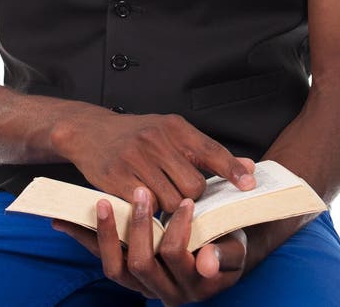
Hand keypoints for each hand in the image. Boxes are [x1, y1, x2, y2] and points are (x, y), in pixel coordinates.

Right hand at [52, 109, 256, 212]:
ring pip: (171, 201)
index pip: (211, 150)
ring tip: (165, 202)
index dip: (232, 170)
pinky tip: (148, 206)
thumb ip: (207, 152)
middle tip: (184, 197)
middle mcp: (156, 140)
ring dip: (172, 209)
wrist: (90, 131)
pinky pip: (146, 207)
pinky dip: (151, 212)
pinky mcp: (116, 178)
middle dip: (193, 198)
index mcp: (173, 127)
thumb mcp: (171, 132)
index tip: (249, 186)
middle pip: (194, 185)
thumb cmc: (137, 134)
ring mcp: (135, 159)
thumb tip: (249, 167)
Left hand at [52, 185, 247, 306]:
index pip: (177, 258)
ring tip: (103, 202)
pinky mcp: (125, 274)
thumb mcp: (235, 249)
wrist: (218, 259)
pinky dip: (82, 238)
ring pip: (115, 267)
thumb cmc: (228, 246)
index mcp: (192, 285)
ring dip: (106, 233)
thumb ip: (226, 255)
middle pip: (142, 263)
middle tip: (143, 192)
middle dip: (140, 225)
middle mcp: (164, 291)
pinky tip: (62, 221)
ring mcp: (141, 285)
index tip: (186, 202)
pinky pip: (101, 259)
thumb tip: (208, 261)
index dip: (180, 231)